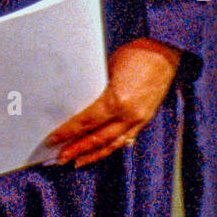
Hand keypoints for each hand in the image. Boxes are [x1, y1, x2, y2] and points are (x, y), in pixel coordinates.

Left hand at [46, 37, 180, 167]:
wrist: (163, 54)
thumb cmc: (134, 55)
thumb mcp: (107, 69)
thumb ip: (96, 89)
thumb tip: (79, 102)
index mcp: (116, 101)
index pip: (86, 122)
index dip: (68, 132)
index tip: (54, 138)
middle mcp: (128, 115)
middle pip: (98, 139)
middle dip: (77, 149)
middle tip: (60, 157)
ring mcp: (138, 119)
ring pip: (112, 144)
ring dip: (94, 155)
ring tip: (77, 161)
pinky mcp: (145, 119)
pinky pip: (126, 139)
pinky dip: (112, 147)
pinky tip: (101, 152)